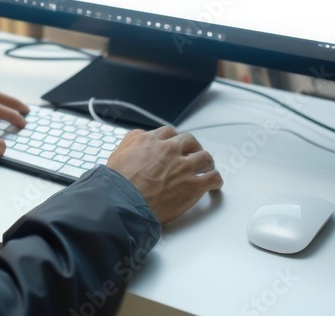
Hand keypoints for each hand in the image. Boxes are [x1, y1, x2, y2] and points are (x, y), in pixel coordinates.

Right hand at [106, 126, 222, 223]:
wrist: (123, 202)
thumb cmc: (118, 183)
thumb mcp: (118, 153)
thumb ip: (131, 142)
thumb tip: (140, 138)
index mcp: (151, 141)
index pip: (169, 133)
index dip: (174, 140)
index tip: (175, 146)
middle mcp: (169, 149)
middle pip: (190, 141)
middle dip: (192, 148)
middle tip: (192, 155)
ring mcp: (184, 166)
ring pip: (205, 157)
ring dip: (206, 163)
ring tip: (207, 168)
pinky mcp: (193, 185)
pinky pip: (213, 178)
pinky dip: (216, 180)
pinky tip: (214, 184)